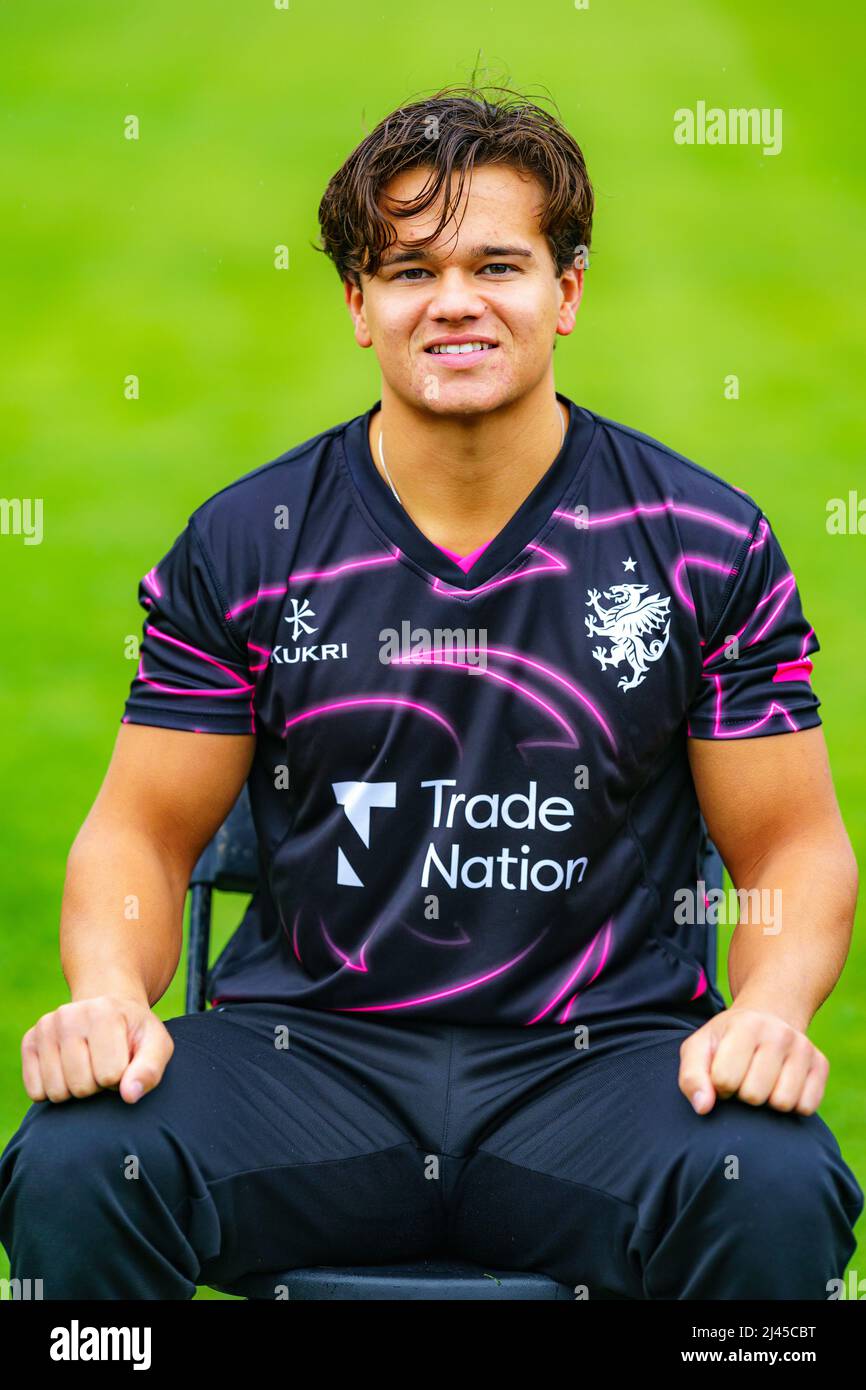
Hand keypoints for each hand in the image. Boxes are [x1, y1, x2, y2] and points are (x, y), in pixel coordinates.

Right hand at [21, 996, 174, 1104]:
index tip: (123, 1061)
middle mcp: (70, 1015)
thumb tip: (129, 1095)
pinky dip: (52, 1091)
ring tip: (87, 1067)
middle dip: (97, 1085)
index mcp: (104, 1012)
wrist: (108, 1010)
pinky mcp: (29, 1040)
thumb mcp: (156, 1046)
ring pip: (57, 1091)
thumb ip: (150, 1070)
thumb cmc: (135, 1034)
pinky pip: (35, 1091)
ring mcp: (46, 1026)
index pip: (109, 1076)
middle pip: (81, 1086)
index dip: (120, 1079)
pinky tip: (67, 1071)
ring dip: (75, 1090)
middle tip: (104, 1065)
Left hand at [678, 1006, 827, 1116]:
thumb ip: (691, 1077)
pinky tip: (781, 1085)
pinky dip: (791, 1105)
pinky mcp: (821, 1064)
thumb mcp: (699, 1048)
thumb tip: (703, 1108)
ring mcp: (804, 1048)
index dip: (719, 1085)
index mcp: (745, 1025)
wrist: (767, 1017)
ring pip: (783, 1103)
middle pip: (754, 1095)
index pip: (725, 1080)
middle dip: (742, 1094)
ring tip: (761, 1081)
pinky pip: (806, 1107)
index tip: (722, 1073)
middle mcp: (779, 1033)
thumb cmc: (726, 1040)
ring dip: (767, 1102)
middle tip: (743, 1076)